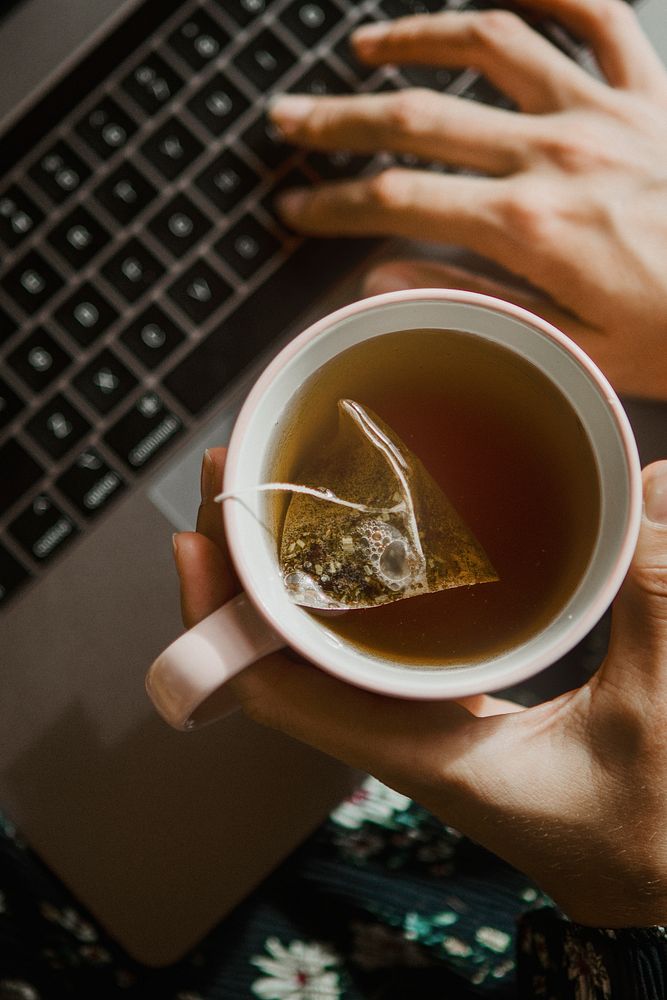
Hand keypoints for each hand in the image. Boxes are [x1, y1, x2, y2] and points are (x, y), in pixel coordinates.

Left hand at [173, 448, 666, 927]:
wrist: (643, 880)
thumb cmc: (638, 828)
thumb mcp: (652, 713)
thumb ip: (656, 600)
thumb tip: (657, 484)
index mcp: (415, 747)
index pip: (271, 690)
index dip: (217, 619)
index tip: (192, 541)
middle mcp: (392, 727)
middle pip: (277, 646)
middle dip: (242, 561)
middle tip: (234, 469)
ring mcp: (409, 711)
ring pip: (312, 638)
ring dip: (282, 567)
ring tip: (268, 486)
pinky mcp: (435, 696)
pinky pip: (359, 639)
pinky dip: (338, 587)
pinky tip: (349, 536)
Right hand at [268, 0, 666, 400]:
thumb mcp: (562, 346)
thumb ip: (467, 299)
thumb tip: (382, 275)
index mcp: (530, 226)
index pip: (396, 201)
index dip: (331, 202)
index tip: (294, 205)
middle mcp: (557, 153)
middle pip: (419, 117)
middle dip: (338, 119)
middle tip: (287, 118)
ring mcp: (603, 113)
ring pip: (491, 45)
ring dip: (418, 36)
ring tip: (366, 45)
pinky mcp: (646, 94)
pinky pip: (595, 15)